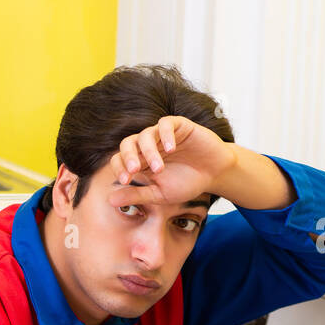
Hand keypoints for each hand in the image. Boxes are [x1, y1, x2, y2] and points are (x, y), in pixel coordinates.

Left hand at [104, 116, 236, 208]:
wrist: (214, 174)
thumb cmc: (187, 183)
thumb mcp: (159, 194)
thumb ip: (136, 195)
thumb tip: (109, 201)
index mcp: (140, 161)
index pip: (119, 159)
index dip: (119, 168)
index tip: (125, 181)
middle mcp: (148, 146)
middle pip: (128, 143)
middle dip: (128, 157)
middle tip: (134, 171)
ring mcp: (162, 135)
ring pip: (146, 134)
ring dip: (149, 151)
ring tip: (158, 168)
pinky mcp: (179, 126)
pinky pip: (166, 124)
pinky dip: (165, 135)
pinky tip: (170, 149)